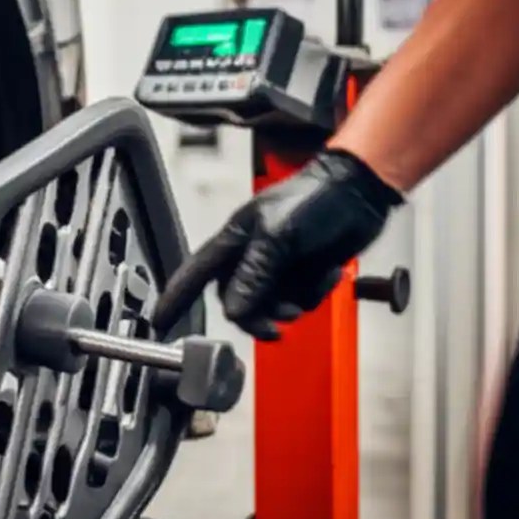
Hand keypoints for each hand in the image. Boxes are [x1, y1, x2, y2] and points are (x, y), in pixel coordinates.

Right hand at [152, 150, 402, 340]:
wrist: (359, 193)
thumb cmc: (314, 199)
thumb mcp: (278, 237)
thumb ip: (253, 275)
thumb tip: (234, 310)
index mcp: (233, 242)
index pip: (193, 275)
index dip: (175, 300)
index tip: (160, 323)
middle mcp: (250, 258)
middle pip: (236, 302)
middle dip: (256, 316)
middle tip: (274, 325)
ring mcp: (277, 268)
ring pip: (269, 307)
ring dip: (290, 306)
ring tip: (308, 287)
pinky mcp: (301, 275)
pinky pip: (298, 302)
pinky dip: (313, 294)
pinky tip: (326, 272)